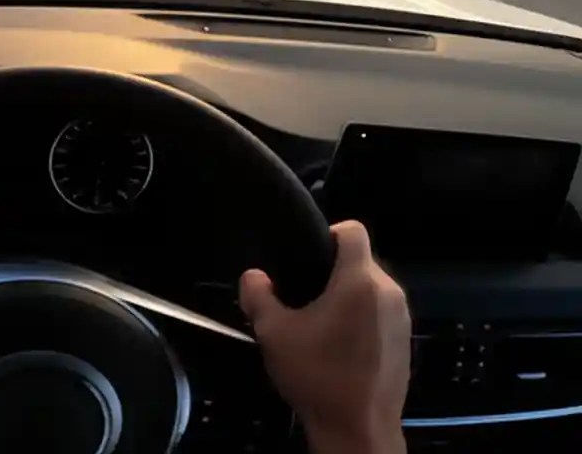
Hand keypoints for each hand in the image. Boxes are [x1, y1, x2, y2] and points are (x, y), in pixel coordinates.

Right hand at [239, 221, 410, 453]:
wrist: (358, 429)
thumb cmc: (316, 375)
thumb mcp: (273, 333)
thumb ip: (258, 296)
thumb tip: (254, 276)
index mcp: (360, 281)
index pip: (352, 230)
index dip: (327, 234)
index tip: (305, 259)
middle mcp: (389, 292)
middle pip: (360, 261)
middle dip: (332, 273)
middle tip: (301, 298)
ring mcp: (402, 318)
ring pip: (371, 289)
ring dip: (347, 297)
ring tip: (318, 324)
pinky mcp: (406, 341)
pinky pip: (381, 314)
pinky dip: (361, 320)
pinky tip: (339, 348)